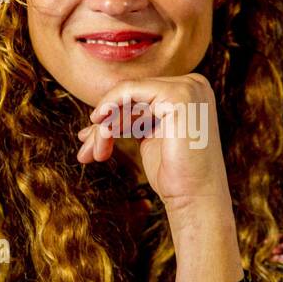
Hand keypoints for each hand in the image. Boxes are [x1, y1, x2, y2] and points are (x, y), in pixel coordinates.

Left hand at [77, 73, 231, 216]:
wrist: (196, 198)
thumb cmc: (175, 175)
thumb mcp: (150, 138)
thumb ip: (132, 118)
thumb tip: (97, 117)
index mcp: (190, 91)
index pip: (141, 96)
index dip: (112, 117)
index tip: (90, 141)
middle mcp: (193, 83)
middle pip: (133, 95)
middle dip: (105, 125)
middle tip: (86, 153)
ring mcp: (188, 87)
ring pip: (127, 95)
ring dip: (104, 126)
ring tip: (92, 153)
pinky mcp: (178, 95)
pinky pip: (129, 91)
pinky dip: (109, 109)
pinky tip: (100, 130)